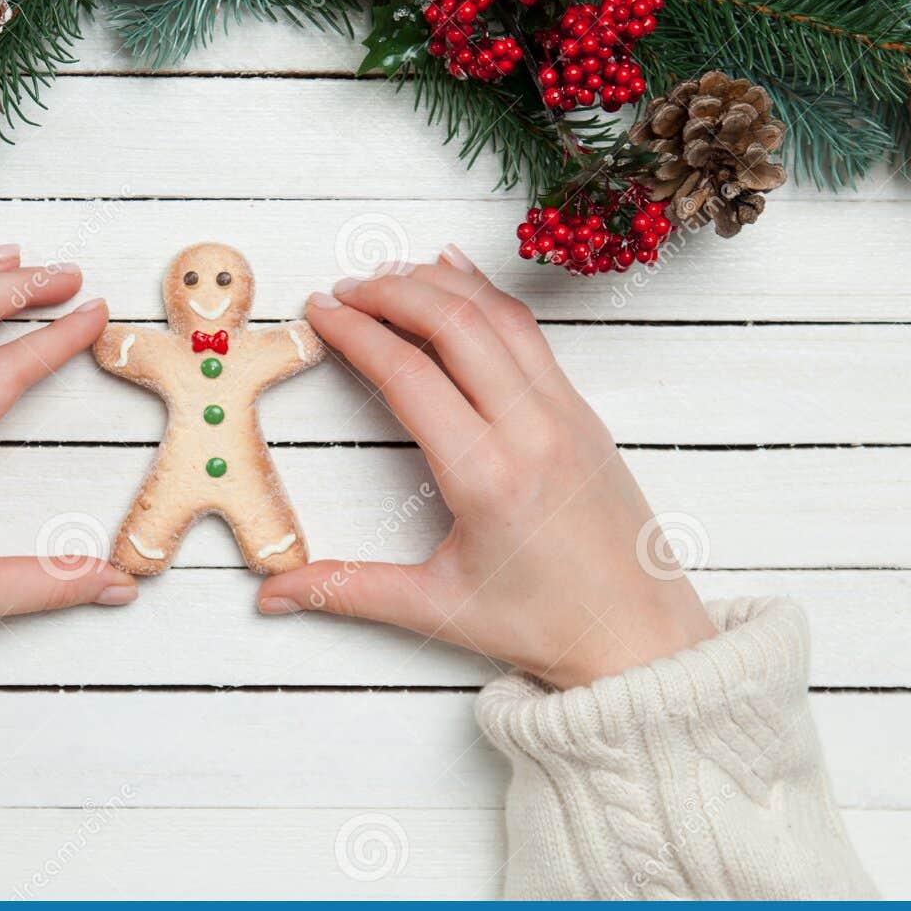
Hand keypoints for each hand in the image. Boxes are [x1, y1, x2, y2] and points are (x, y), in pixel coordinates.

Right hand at [257, 244, 711, 689]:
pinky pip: (532, 335)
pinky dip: (489, 299)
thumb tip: (272, 594)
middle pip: (454, 324)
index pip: (408, 374)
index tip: (320, 311)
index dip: (355, 333)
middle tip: (344, 289)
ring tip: (390, 275)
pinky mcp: (583, 413)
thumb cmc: (545, 625)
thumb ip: (346, 590)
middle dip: (391, 292)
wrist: (638, 636)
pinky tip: (459, 282)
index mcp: (487, 476)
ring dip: (441, 285)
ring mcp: (565, 414)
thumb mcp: (436, 609)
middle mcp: (531, 430)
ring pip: (499, 317)